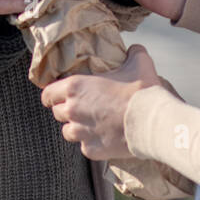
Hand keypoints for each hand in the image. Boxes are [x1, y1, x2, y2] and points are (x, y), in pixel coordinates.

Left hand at [40, 44, 159, 159]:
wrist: (151, 121)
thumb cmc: (141, 90)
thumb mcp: (138, 62)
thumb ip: (132, 53)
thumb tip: (134, 49)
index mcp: (75, 86)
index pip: (48, 93)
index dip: (53, 95)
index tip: (60, 96)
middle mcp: (72, 110)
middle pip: (57, 112)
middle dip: (67, 110)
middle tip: (83, 108)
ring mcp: (80, 132)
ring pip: (68, 132)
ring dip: (77, 128)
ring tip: (92, 124)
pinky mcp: (91, 150)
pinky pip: (85, 147)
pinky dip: (92, 143)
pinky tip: (105, 137)